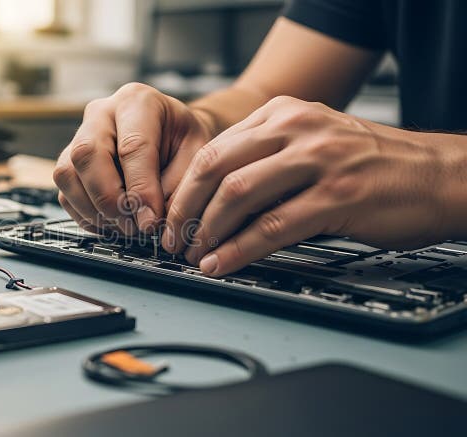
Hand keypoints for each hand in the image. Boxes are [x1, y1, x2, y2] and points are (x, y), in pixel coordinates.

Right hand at [53, 83, 212, 234]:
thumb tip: (148, 219)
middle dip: (110, 199)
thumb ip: (176, 185)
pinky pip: (64, 192)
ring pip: (67, 174)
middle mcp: (102, 114)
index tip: (150, 220)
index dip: (140, 189)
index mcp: (138, 102)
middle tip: (134, 226)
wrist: (172, 135)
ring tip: (126, 228)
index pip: (131, 147)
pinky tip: (112, 224)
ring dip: (94, 210)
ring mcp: (80, 136)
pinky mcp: (70, 161)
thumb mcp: (195, 155)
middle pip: (87, 154)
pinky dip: (86, 215)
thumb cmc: (183, 141)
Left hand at [164, 96, 455, 276]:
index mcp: (285, 114)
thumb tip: (217, 197)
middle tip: (172, 237)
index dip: (185, 186)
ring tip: (193, 254)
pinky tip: (221, 264)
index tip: (171, 213)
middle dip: (185, 208)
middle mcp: (297, 130)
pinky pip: (271, 227)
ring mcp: (318, 161)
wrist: (441, 175)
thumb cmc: (375, 164)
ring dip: (207, 230)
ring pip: (238, 194)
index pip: (215, 148)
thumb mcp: (316, 141)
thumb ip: (269, 158)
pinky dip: (238, 250)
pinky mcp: (336, 197)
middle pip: (216, 167)